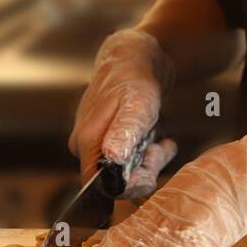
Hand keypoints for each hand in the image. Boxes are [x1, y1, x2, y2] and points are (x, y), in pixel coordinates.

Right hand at [69, 28, 178, 196]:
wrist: (133, 59)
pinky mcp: (106, 143)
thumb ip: (124, 134)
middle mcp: (85, 148)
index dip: (130, 185)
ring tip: (160, 138)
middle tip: (162, 146)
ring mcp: (95, 145)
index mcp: (86, 142)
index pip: (102, 186)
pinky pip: (130, 161)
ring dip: (150, 159)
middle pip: (118, 181)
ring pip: (128, 172)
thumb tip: (112, 159)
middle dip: (146, 168)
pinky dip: (148, 153)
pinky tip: (157, 136)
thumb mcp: (137, 106)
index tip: (151, 163)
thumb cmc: (135, 81)